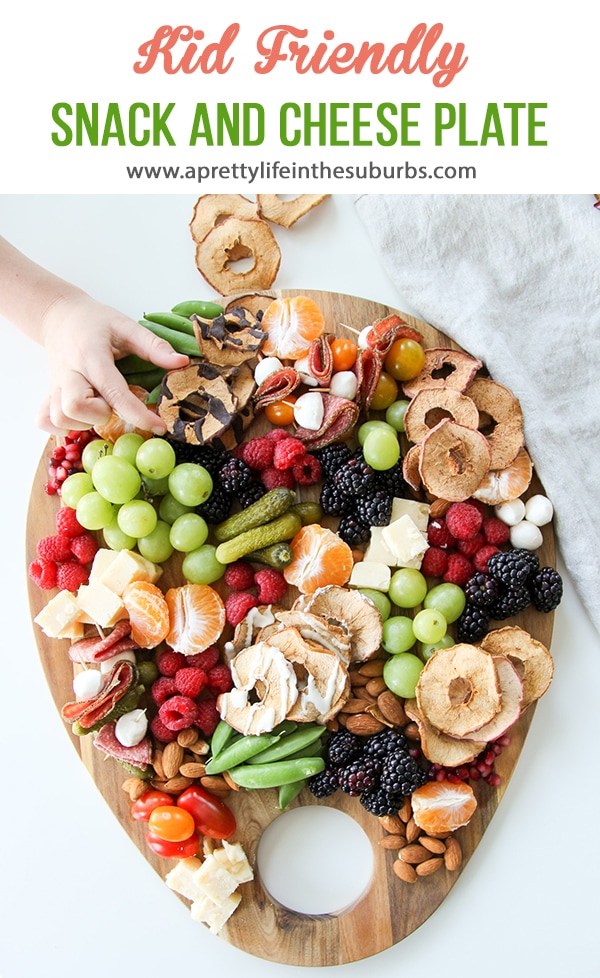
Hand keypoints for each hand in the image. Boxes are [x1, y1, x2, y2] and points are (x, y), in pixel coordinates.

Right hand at [38, 291, 187, 434]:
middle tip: (113, 404)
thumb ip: (154, 346)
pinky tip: (79, 418)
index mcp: (92, 356)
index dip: (138, 414)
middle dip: (100, 415)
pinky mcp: (48, 393)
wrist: (60, 315)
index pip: (114, 392)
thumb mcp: (127, 326)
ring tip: (98, 406)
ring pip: (60, 418)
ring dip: (83, 422)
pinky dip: (62, 426)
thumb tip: (181, 363)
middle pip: (75, 408)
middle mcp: (69, 373)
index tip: (159, 426)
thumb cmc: (95, 322)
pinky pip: (45, 420)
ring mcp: (55, 385)